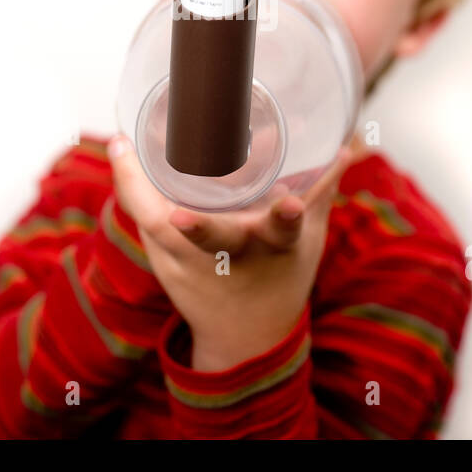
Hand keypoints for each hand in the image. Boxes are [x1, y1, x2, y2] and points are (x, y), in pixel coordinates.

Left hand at [106, 134, 352, 370]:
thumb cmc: (280, 270)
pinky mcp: (166, 260)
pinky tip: (121, 151)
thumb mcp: (309, 234)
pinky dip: (131, 187)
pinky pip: (144, 221)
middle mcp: (233, 255)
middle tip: (180, 213)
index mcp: (275, 247)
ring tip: (124, 148)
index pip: (286, 233)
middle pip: (215, 240)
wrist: (244, 334)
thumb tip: (350, 136)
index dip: (288, 218)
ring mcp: (193, 261)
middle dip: (201, 227)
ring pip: (161, 229)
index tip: (290, 203)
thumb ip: (323, 183)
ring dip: (141, 191)